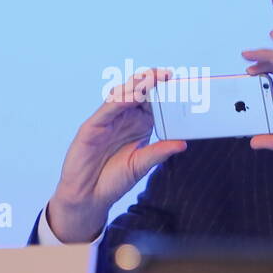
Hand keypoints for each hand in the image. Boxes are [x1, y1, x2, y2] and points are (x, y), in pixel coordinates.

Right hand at [46, 68, 186, 242]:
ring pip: (121, 95)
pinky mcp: (92, 127)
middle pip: (136, 92)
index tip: (179, 83)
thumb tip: (183, 143)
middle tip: (167, 74)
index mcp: (138, 124)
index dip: (163, 90)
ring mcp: (106, 121)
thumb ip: (159, 152)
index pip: (151, 100)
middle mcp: (122, 118)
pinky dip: (119, 101)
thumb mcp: (141, 165)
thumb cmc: (113, 180)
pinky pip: (106, 110)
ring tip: (152, 78)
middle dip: (151, 81)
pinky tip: (131, 97)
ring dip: (136, 85)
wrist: (89, 197)